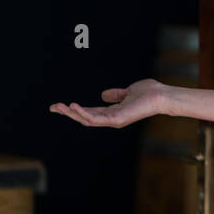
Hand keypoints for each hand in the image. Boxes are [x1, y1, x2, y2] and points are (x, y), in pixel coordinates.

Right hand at [50, 78, 167, 128]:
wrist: (161, 95)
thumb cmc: (149, 93)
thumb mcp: (128, 92)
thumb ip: (116, 95)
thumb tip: (103, 95)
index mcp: (113, 112)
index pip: (89, 113)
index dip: (74, 110)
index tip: (59, 105)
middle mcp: (111, 118)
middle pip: (84, 118)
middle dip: (67, 113)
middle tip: (52, 107)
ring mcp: (113, 120)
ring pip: (87, 119)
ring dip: (71, 113)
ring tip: (58, 106)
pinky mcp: (116, 120)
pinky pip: (95, 119)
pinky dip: (83, 113)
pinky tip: (73, 106)